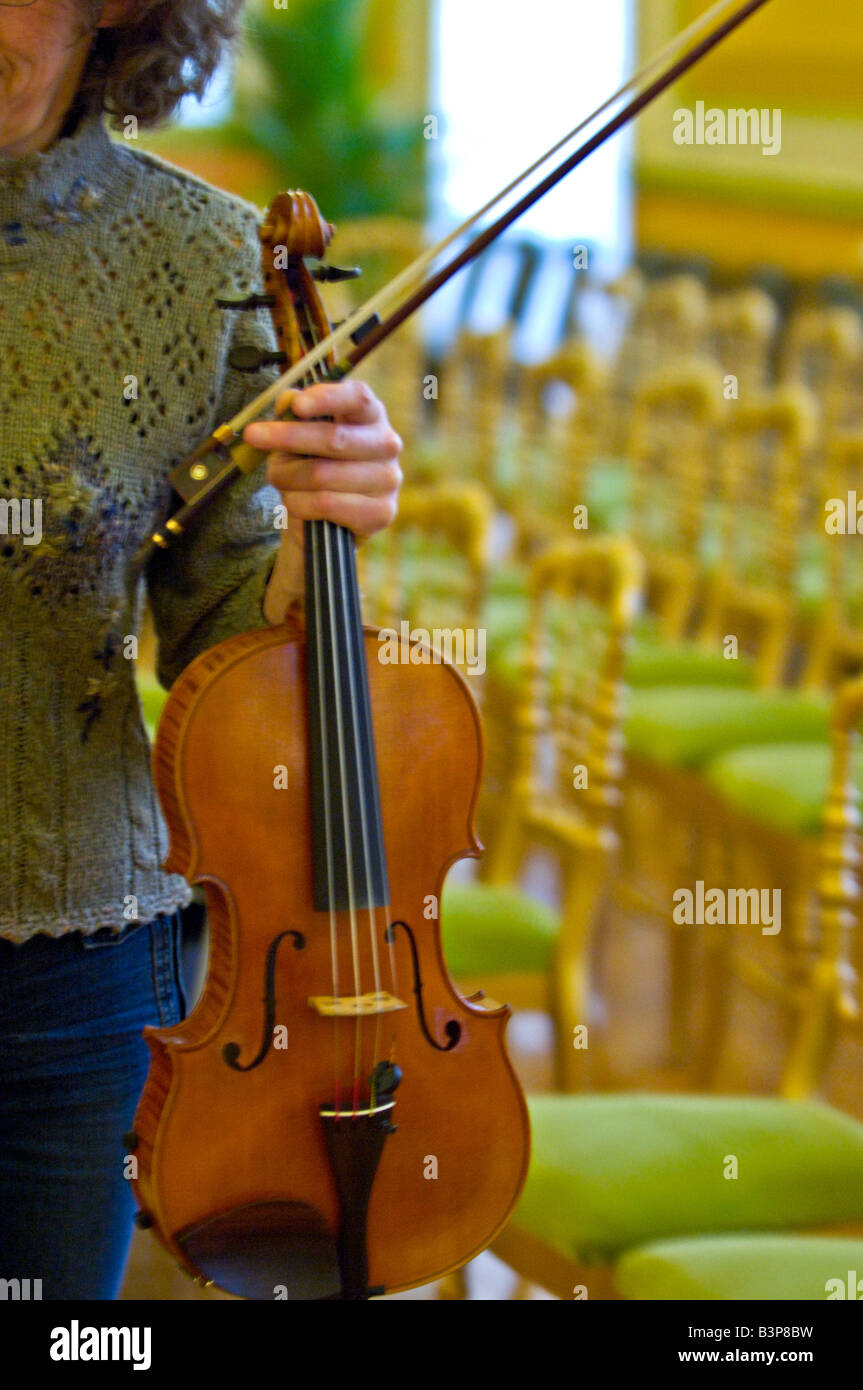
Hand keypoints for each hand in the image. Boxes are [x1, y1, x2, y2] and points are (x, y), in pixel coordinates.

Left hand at [243, 379, 402, 542]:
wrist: (325, 520)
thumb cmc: (315, 466)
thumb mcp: (299, 435)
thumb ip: (294, 414)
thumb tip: (287, 400)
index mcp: (370, 415)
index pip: (357, 398)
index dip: (327, 398)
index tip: (297, 406)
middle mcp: (387, 444)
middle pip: (334, 438)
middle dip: (288, 437)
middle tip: (254, 436)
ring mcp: (388, 480)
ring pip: (323, 475)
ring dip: (288, 477)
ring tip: (278, 479)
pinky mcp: (381, 512)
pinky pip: (326, 504)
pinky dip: (299, 503)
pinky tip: (294, 502)